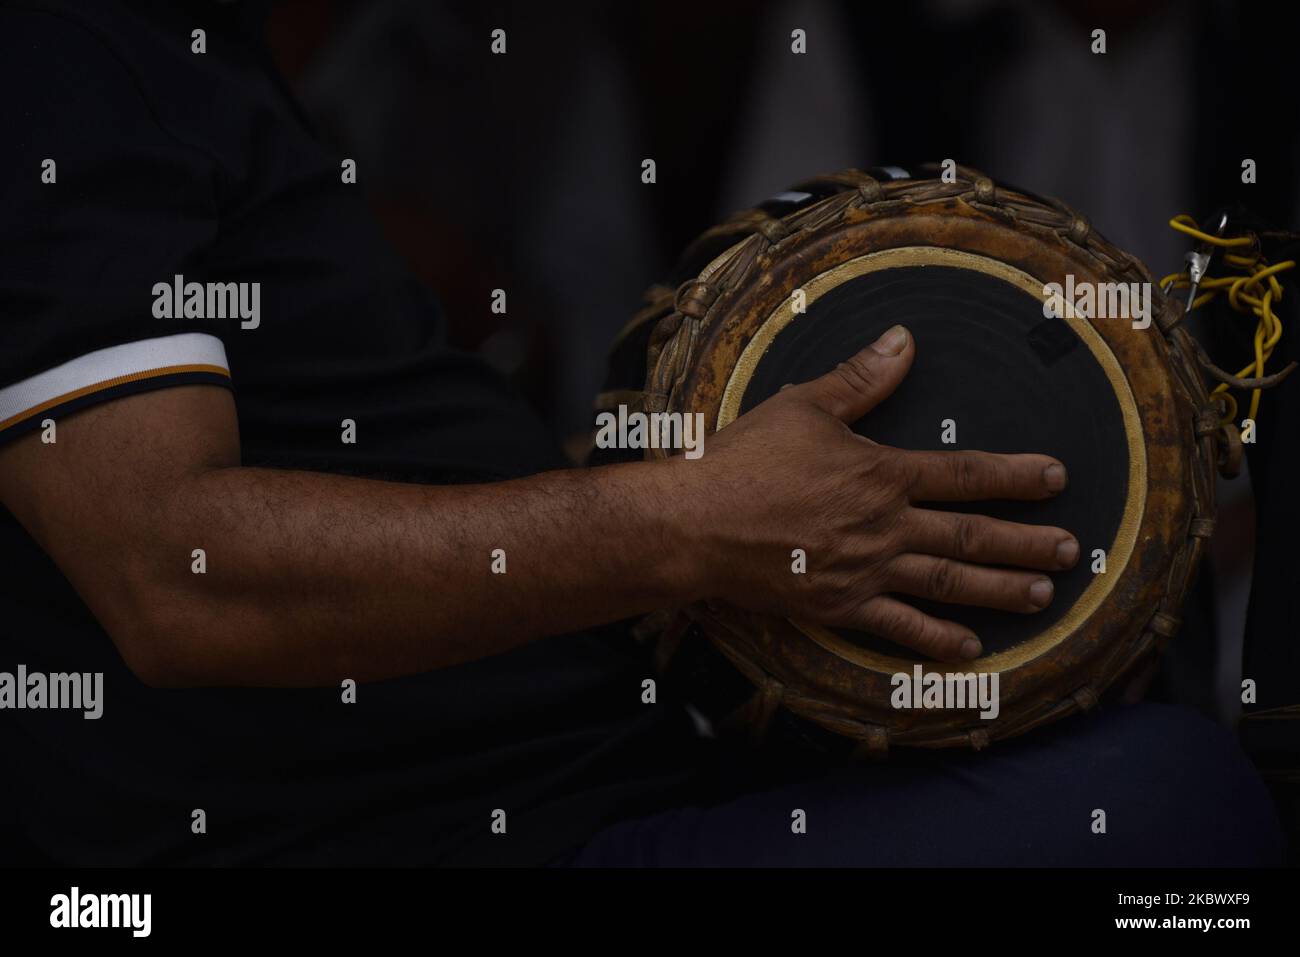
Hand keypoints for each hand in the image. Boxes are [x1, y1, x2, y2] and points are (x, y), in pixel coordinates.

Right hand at [670, 324, 1077, 661]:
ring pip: (947, 583)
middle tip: (1072, 552)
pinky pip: (898, 627)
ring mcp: (864, 571)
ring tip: (1043, 595)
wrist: (696, 523)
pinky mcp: (838, 607)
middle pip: (970, 536)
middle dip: (1026, 543)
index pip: (965, 473)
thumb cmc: (744, 460)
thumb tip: (904, 339)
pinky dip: (936, 640)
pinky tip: (969, 649)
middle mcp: (885, 526)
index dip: (1016, 475)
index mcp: (881, 473)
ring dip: (1000, 590)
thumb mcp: (803, 405)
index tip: (1056, 478)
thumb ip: (861, 379)